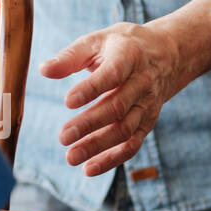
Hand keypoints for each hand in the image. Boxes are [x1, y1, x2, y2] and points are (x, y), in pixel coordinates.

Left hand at [40, 21, 188, 176]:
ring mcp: (147, 105)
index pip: (112, 74)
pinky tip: (89, 169)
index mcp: (129, 56)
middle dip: (89, 124)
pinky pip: (132, 144)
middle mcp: (142, 83)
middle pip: (117, 106)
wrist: (167, 55)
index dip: (92, 88)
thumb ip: (69, 57)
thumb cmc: (120, 46)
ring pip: (124, 129)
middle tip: (63, 137)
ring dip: (98, 146)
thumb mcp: (96, 41)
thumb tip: (43, 70)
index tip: (67, 101)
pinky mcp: (147, 123)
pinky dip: (112, 159)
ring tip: (71, 157)